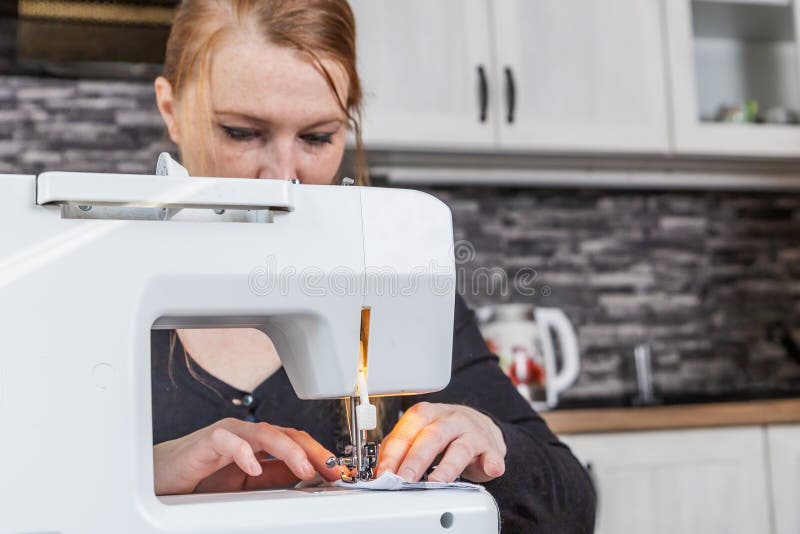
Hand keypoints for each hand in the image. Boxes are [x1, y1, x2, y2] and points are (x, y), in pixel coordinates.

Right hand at [153, 418, 345, 494]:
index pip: (296, 442)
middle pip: (287, 434)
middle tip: (330, 469)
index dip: (318, 454)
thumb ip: (274, 477)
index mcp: (258, 444)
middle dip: (312, 451)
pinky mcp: (205, 442)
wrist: (159, 480)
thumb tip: (307, 479)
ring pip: (264, 433)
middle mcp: (246, 434)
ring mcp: (227, 434)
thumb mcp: (247, 484)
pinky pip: (228, 441)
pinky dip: (243, 453)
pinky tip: (254, 468)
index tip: (336, 472)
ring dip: (289, 450)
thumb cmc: (199, 480)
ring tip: (305, 469)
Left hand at [375, 402, 506, 483]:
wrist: (478, 427)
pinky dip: (492, 462)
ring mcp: (471, 432)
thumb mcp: (419, 434)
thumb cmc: (443, 434)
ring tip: (437, 481)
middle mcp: (449, 420)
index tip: (384, 473)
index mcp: (426, 414)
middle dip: (416, 460)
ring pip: (460, 447)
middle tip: (404, 479)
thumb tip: (382, 471)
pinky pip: (492, 455)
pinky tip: (490, 469)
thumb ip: (400, 450)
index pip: (407, 431)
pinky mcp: (490, 448)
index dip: (394, 454)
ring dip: (448, 466)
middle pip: (431, 437)